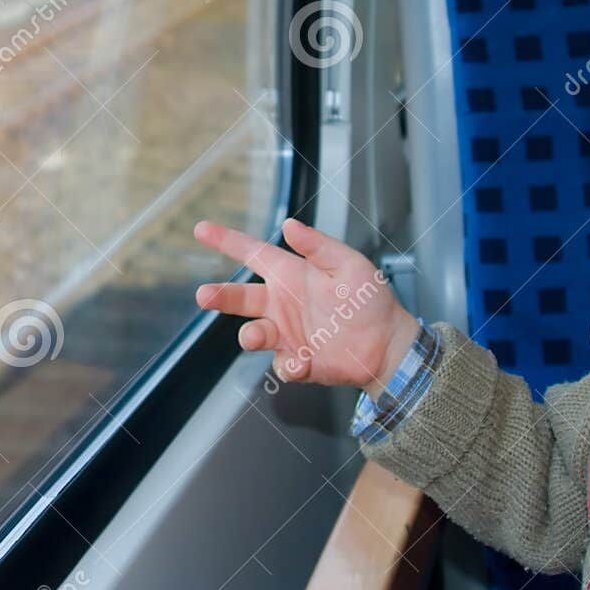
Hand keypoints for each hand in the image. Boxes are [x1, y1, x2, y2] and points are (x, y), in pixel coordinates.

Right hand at [192, 217, 419, 391]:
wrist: (388, 343)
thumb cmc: (371, 300)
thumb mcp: (350, 264)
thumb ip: (319, 246)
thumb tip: (290, 225)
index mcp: (291, 275)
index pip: (253, 254)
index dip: (227, 241)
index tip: (201, 229)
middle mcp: (282, 304)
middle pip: (240, 298)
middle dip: (220, 296)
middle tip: (204, 295)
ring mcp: (287, 334)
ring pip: (254, 334)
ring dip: (250, 335)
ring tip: (254, 335)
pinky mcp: (298, 362)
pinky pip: (283, 365)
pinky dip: (289, 365)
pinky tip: (303, 362)